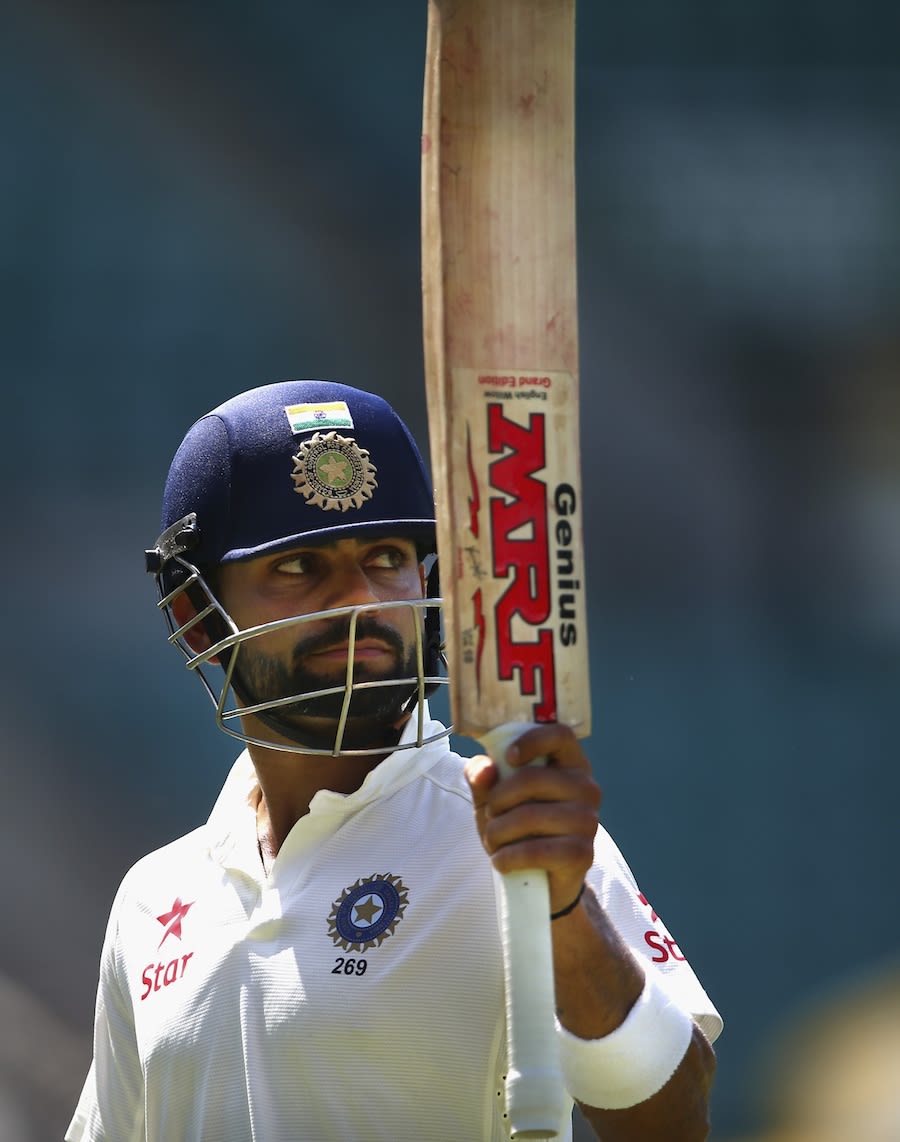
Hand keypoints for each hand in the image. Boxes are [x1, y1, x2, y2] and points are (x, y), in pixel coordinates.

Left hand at [464, 723, 600, 915]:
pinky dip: (508, 857)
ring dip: (498, 832)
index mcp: (569, 764)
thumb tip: (484, 769)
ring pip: (530, 816)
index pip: (560, 734)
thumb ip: (482, 776)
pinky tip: (501, 861)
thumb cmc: (516, 828)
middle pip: (533, 778)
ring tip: (493, 840)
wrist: (538, 881)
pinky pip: (536, 850)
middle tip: (490, 814)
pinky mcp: (582, 854)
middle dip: (498, 799)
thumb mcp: (492, 797)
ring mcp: (588, 821)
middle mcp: (586, 788)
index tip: (509, 757)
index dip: (532, 740)